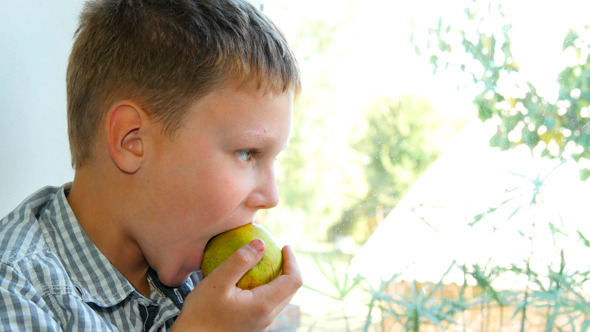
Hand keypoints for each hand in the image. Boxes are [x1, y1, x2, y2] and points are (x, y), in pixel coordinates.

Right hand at [171, 240, 302, 331]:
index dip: (293, 261)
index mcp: (263, 305)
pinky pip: (266, 307)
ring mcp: (261, 326)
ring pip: (279, 300)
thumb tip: (261, 243)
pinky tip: (248, 283)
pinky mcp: (252, 329)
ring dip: (277, 281)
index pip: (293, 280)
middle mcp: (267, 318)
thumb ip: (240, 261)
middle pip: (290, 291)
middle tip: (276, 252)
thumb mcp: (217, 282)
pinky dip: (266, 291)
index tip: (284, 246)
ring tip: (263, 265)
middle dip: (288, 269)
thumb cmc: (200, 313)